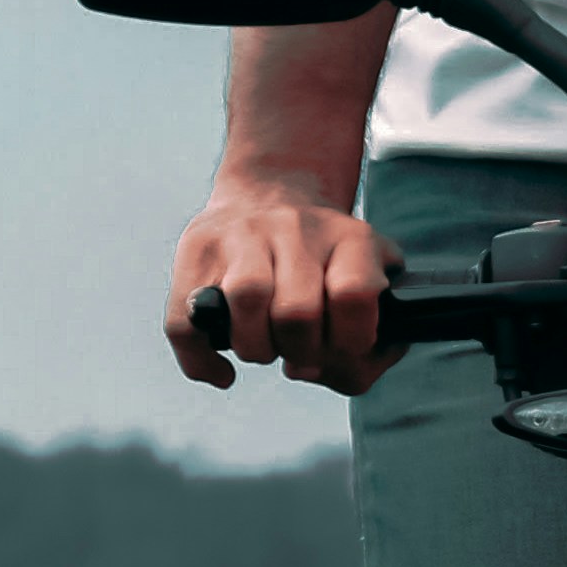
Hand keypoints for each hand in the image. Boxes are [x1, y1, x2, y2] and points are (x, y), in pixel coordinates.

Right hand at [167, 184, 401, 393]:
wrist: (271, 195)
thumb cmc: (328, 264)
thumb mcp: (372, 281)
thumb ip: (380, 341)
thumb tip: (343, 372)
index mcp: (349, 238)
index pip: (354, 294)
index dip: (350, 338)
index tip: (343, 345)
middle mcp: (297, 228)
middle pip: (296, 310)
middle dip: (300, 352)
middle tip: (301, 353)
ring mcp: (244, 235)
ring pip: (246, 300)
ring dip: (257, 349)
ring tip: (266, 348)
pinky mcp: (197, 250)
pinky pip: (187, 320)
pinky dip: (203, 360)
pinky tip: (223, 370)